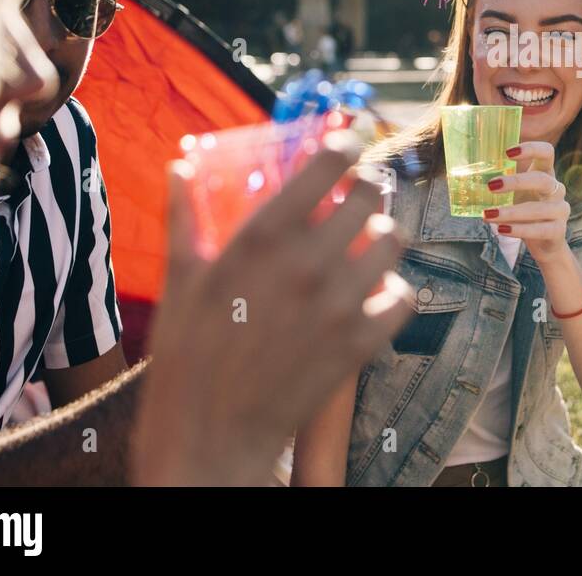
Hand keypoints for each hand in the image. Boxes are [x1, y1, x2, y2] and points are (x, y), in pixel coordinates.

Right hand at [132, 130, 413, 485]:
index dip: (345, 146)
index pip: (328, 164)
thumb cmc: (186, 356)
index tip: (347, 145)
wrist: (208, 436)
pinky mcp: (358, 342)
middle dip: (367, 189)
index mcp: (262, 237)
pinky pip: (402, 296)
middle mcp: (307, 262)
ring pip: (393, 241)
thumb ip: (185, 214)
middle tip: (357, 197)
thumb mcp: (179, 277)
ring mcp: (338, 303)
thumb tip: (181, 166)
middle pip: (371, 196)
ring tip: (365, 245)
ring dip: (382, 237)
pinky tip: (372, 293)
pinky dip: (393, 291)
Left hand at [482, 140, 569, 263]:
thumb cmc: (525, 213)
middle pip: (541, 180)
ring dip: (510, 212)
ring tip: (487, 215)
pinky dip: (519, 229)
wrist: (545, 243)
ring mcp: (560, 210)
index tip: (508, 152)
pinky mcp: (558, 231)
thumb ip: (499, 185)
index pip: (547, 152)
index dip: (531, 149)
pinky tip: (502, 230)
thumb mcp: (514, 195)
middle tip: (491, 186)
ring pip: (537, 209)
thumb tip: (464, 178)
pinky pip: (539, 230)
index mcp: (546, 174)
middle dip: (516, 182)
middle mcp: (556, 190)